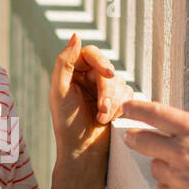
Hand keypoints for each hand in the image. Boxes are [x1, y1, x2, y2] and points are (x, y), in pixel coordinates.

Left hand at [49, 33, 131, 163]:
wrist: (84, 152)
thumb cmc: (67, 125)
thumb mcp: (60, 92)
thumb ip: (64, 62)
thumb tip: (76, 35)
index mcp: (71, 73)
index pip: (90, 53)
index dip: (101, 61)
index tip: (107, 74)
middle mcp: (87, 78)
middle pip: (107, 69)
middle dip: (106, 90)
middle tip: (102, 109)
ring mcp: (103, 90)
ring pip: (120, 82)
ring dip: (113, 102)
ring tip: (103, 119)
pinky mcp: (117, 101)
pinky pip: (128, 94)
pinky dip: (121, 107)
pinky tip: (110, 121)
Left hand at [120, 53, 188, 188]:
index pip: (156, 113)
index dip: (136, 108)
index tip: (126, 107)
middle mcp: (182, 153)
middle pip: (142, 140)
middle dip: (136, 136)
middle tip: (135, 135)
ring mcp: (178, 179)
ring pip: (154, 167)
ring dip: (162, 164)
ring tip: (182, 165)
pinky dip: (171, 188)